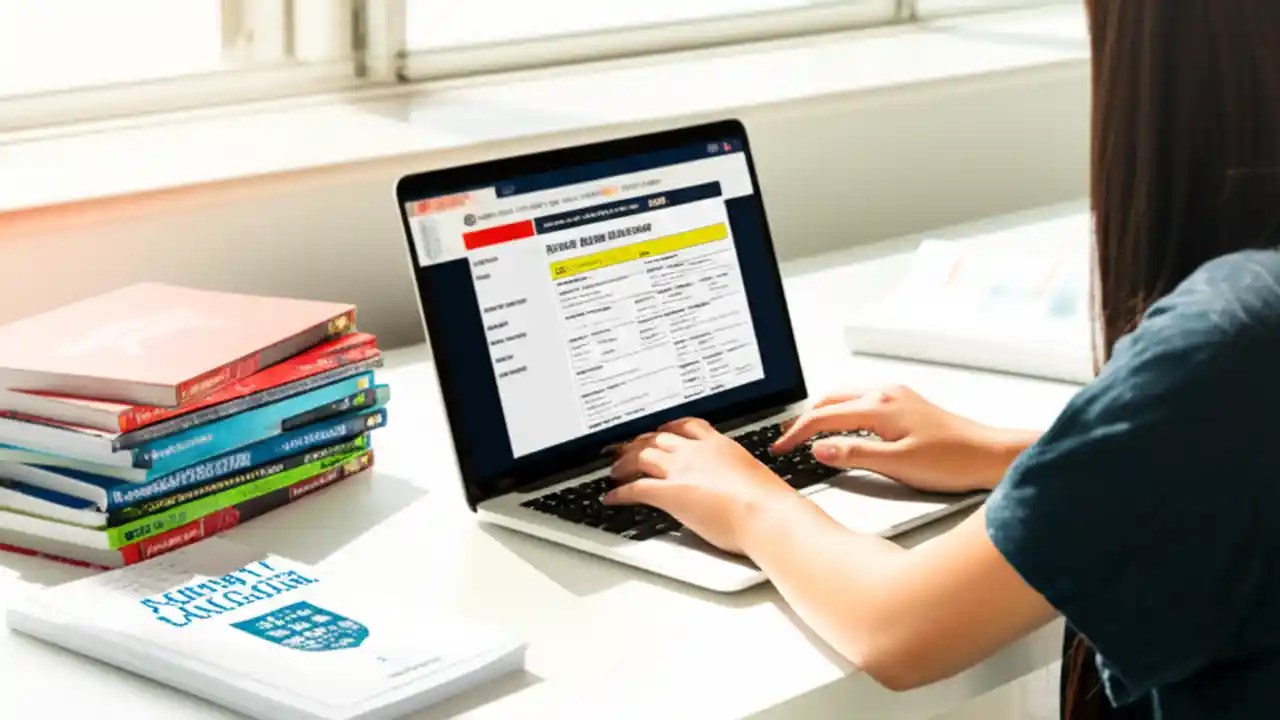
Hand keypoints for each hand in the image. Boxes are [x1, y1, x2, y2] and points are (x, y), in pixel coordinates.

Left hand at [604, 418, 799, 554]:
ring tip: (616, 470)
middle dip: (640, 443)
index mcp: (719, 444)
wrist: (764, 513)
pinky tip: (613, 497)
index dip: (668, 427)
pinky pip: (636, 488)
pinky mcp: (668, 492)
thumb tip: (738, 486)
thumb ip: (738, 475)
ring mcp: (680, 470)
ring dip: (625, 462)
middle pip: (658, 438)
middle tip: (628, 449)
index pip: (686, 426)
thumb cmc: (767, 502)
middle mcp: (696, 452)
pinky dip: (620, 492)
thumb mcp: (753, 476)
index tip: (660, 431)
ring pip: (642, 456)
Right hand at [770, 386, 1037, 492]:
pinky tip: (842, 424)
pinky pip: (861, 400)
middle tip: (784, 438)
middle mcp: (886, 394)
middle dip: (803, 418)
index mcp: (880, 407)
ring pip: (845, 398)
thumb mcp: (898, 465)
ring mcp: (897, 396)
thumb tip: (820, 448)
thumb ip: (855, 455)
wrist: (991, 455)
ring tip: (804, 431)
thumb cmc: (953, 461)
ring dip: (821, 412)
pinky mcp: (906, 404)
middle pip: (830, 401)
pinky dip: (841, 411)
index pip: (824, 417)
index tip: (780, 448)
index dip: (797, 433)